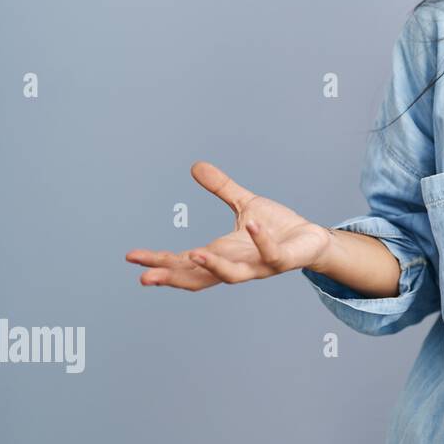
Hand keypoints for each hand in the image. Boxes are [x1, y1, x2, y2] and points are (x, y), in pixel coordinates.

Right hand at [125, 161, 331, 290]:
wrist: (312, 240)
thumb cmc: (277, 228)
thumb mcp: (245, 204)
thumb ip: (222, 189)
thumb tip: (196, 165)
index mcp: (221, 253)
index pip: (182, 262)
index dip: (158, 260)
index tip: (131, 256)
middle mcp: (236, 265)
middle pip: (197, 278)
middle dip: (171, 277)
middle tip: (145, 277)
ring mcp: (259, 266)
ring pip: (231, 275)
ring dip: (212, 266)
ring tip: (192, 254)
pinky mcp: (283, 262)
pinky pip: (270, 255)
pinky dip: (261, 242)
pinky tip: (252, 225)